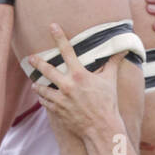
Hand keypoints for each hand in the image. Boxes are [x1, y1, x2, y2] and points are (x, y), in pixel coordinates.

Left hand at [30, 23, 123, 139]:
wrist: (101, 128)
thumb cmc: (108, 103)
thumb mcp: (111, 81)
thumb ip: (113, 64)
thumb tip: (124, 50)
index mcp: (79, 75)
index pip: (67, 51)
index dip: (59, 37)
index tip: (52, 26)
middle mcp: (67, 85)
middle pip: (47, 69)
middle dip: (37, 62)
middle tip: (30, 57)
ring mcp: (60, 99)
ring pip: (42, 88)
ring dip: (37, 84)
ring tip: (34, 83)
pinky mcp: (57, 111)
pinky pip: (45, 102)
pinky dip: (44, 99)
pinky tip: (42, 98)